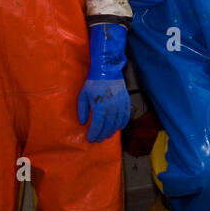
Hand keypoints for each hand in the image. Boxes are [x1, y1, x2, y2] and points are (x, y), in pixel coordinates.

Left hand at [78, 23, 129, 141]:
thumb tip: (84, 122)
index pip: (97, 126)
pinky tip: (118, 127)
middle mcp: (111, 108)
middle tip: (98, 139)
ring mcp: (120, 105)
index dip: (94, 134)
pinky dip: (123, 123)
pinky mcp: (126, 101)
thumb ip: (83, 110)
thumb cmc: (93, 83)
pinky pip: (126, 116)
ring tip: (107, 135)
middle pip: (108, 127)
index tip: (90, 138)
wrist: (107, 70)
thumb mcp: (83, 96)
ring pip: (117, 123)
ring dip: (112, 131)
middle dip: (102, 135)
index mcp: (100, 107)